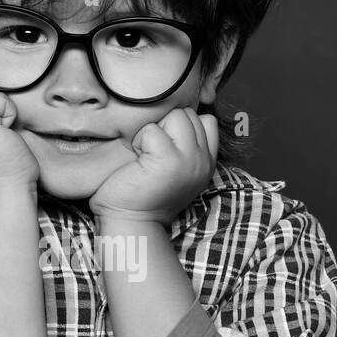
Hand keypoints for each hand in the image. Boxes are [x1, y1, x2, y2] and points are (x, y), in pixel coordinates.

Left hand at [89, 107, 217, 225]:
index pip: (206, 121)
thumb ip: (184, 145)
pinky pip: (152, 129)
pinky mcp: (167, 159)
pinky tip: (136, 161)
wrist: (130, 223)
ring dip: (153, 131)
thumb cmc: (142, 194)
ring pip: (176, 116)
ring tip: (145, 156)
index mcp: (206, 163)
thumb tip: (176, 112)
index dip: (180, 127)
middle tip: (151, 154)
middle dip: (166, 127)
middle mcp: (202, 161)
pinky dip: (139, 141)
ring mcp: (188, 160)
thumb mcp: (175, 169)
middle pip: (188, 114)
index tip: (164, 148)